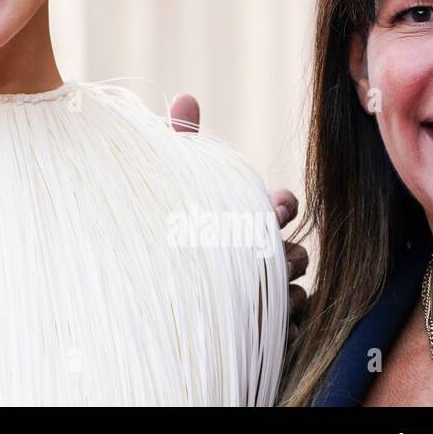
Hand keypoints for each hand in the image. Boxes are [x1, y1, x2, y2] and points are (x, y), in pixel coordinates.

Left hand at [168, 93, 309, 342]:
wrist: (135, 304)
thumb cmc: (157, 236)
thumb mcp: (165, 186)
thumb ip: (180, 144)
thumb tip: (186, 97)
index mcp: (240, 221)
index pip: (280, 207)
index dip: (280, 204)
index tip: (275, 201)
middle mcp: (258, 260)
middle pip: (294, 251)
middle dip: (288, 248)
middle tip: (274, 247)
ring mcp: (263, 300)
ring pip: (298, 291)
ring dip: (287, 289)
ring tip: (271, 290)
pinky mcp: (260, 336)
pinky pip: (293, 330)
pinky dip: (288, 327)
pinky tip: (278, 326)